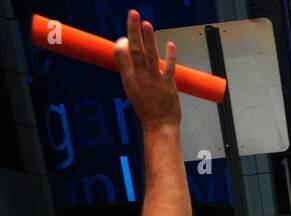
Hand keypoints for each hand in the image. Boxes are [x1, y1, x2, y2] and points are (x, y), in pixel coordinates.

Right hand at [113, 11, 179, 129]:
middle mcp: (139, 78)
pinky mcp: (168, 85)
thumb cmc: (146, 109)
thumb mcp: (132, 90)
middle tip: (132, 13)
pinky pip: (169, 67)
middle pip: (135, 49)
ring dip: (149, 38)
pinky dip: (170, 55)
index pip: (120, 54)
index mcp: (128, 79)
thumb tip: (128, 56)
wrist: (159, 126)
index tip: (125, 35)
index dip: (122, 42)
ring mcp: (154, 81)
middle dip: (133, 30)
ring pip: (150, 56)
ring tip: (147, 23)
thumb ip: (131, 72)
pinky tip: (170, 44)